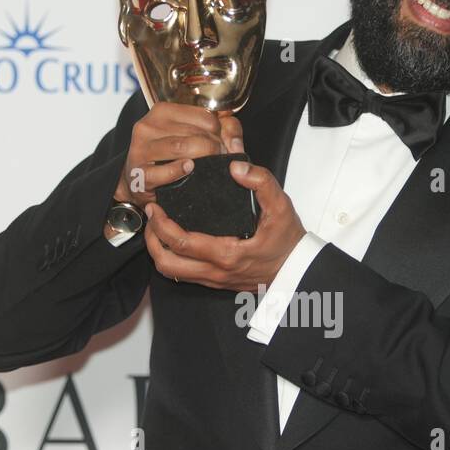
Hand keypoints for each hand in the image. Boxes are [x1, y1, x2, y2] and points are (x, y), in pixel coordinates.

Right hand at [115, 103, 242, 206]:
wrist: (138, 181)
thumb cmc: (170, 158)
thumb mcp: (195, 137)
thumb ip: (225, 131)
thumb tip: (236, 145)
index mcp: (163, 111)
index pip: (206, 117)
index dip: (220, 134)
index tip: (220, 147)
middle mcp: (149, 125)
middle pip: (196, 133)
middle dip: (214, 150)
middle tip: (217, 162)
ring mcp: (141, 148)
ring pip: (183, 147)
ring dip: (203, 161)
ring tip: (208, 169)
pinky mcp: (138, 172)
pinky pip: (165, 170)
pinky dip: (180, 171)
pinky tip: (188, 170)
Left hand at [142, 159, 305, 290]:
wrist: (297, 269)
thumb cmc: (288, 241)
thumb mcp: (281, 206)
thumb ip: (261, 182)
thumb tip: (237, 167)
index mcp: (227, 253)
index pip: (182, 243)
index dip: (162, 225)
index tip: (156, 207)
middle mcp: (216, 271)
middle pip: (167, 263)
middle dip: (152, 240)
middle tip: (151, 218)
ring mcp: (214, 279)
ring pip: (172, 273)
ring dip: (158, 251)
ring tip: (158, 229)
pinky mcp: (215, 282)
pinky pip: (184, 275)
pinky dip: (171, 258)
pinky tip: (174, 240)